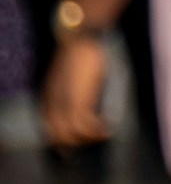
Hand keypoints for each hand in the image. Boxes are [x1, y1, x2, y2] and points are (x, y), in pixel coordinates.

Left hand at [42, 25, 104, 146]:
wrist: (82, 40)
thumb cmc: (82, 54)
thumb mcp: (72, 76)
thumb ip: (72, 90)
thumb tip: (83, 103)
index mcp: (50, 96)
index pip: (50, 126)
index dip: (62, 138)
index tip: (76, 143)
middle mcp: (53, 103)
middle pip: (58, 135)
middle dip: (76, 143)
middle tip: (94, 139)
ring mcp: (64, 103)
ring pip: (70, 135)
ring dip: (89, 139)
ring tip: (103, 135)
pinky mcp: (78, 101)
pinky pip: (85, 127)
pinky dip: (97, 132)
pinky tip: (107, 130)